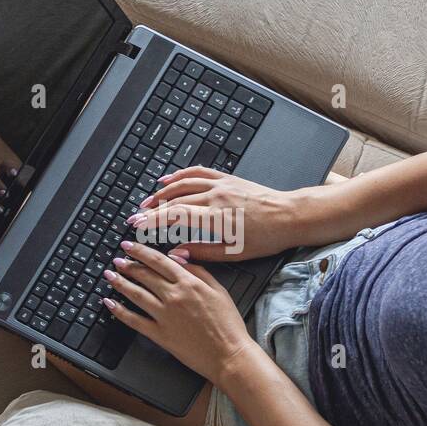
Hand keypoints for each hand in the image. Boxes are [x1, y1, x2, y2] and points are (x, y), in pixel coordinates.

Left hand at [102, 240, 255, 384]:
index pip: (159, 261)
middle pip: (144, 275)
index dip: (141, 252)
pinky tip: (110, 303)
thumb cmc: (228, 324)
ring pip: (136, 294)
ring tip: (110, 275)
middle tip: (117, 260)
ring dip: (120, 282)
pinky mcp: (160, 335)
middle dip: (127, 265)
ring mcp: (164, 316)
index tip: (129, 246)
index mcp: (189, 283)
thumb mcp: (219, 290)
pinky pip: (134, 320)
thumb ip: (198, 270)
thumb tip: (179, 257)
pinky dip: (119, 311)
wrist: (229, 354)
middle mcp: (174, 296)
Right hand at [126, 167, 304, 261]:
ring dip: (162, 192)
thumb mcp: (234, 253)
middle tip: (136, 217)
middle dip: (152, 209)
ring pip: (183, 183)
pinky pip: (198, 172)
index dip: (153, 220)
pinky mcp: (227, 178)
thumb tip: (177, 253)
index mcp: (216, 217)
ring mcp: (221, 184)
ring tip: (147, 202)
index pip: (175, 216)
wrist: (290, 216)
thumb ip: (202, 252)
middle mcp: (216, 196)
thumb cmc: (266, 237)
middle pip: (174, 200)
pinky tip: (168, 180)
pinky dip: (180, 175)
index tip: (138, 225)